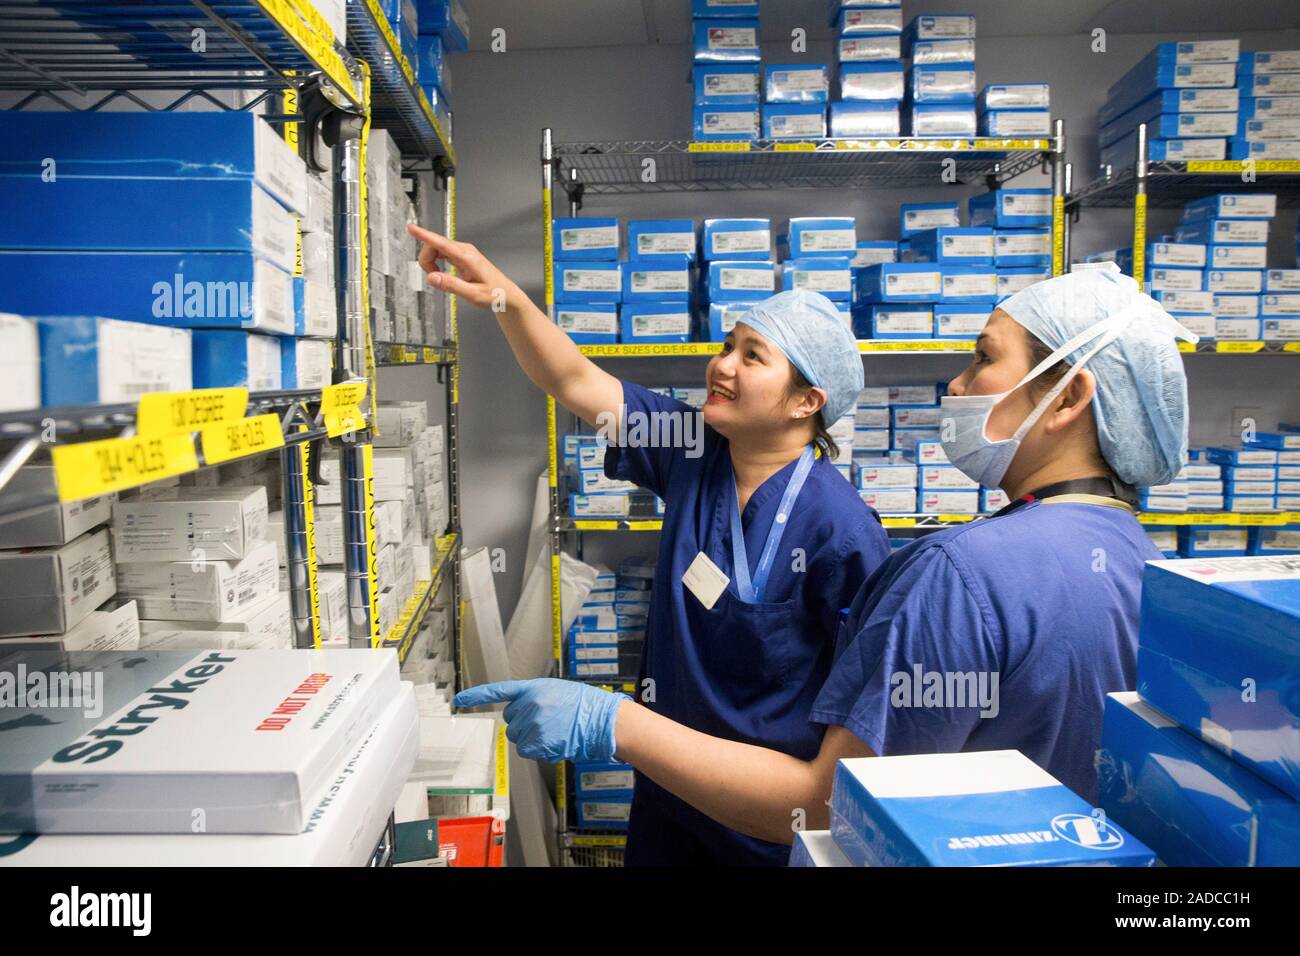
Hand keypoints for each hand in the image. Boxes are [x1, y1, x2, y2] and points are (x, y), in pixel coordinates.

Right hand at [408, 223, 521, 311]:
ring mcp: (463, 252)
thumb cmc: (493, 294)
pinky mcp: (461, 256)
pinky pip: (441, 254)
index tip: (411, 228)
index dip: (424, 235)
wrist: (505, 294)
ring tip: (439, 279)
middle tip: (432, 278)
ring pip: (436, 249)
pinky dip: (436, 263)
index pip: (441, 243)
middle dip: (426, 260)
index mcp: (467, 257)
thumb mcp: (472, 294)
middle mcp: (464, 250)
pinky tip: (442, 274)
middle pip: (434, 245)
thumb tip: (431, 277)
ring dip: (430, 262)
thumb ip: (451, 285)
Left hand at [454, 679, 625, 762]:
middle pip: (510, 720)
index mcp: (532, 688)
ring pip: (518, 737)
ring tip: (554, 731)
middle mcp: (528, 705)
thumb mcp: (555, 691)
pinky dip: (537, 750)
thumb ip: (534, 698)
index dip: (477, 695)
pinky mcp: (538, 743)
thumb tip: (519, 714)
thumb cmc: (582, 705)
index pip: (499, 691)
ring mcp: (532, 725)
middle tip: (546, 721)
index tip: (459, 700)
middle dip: (523, 723)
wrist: (600, 720)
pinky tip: (554, 742)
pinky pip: (527, 750)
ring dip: (531, 738)